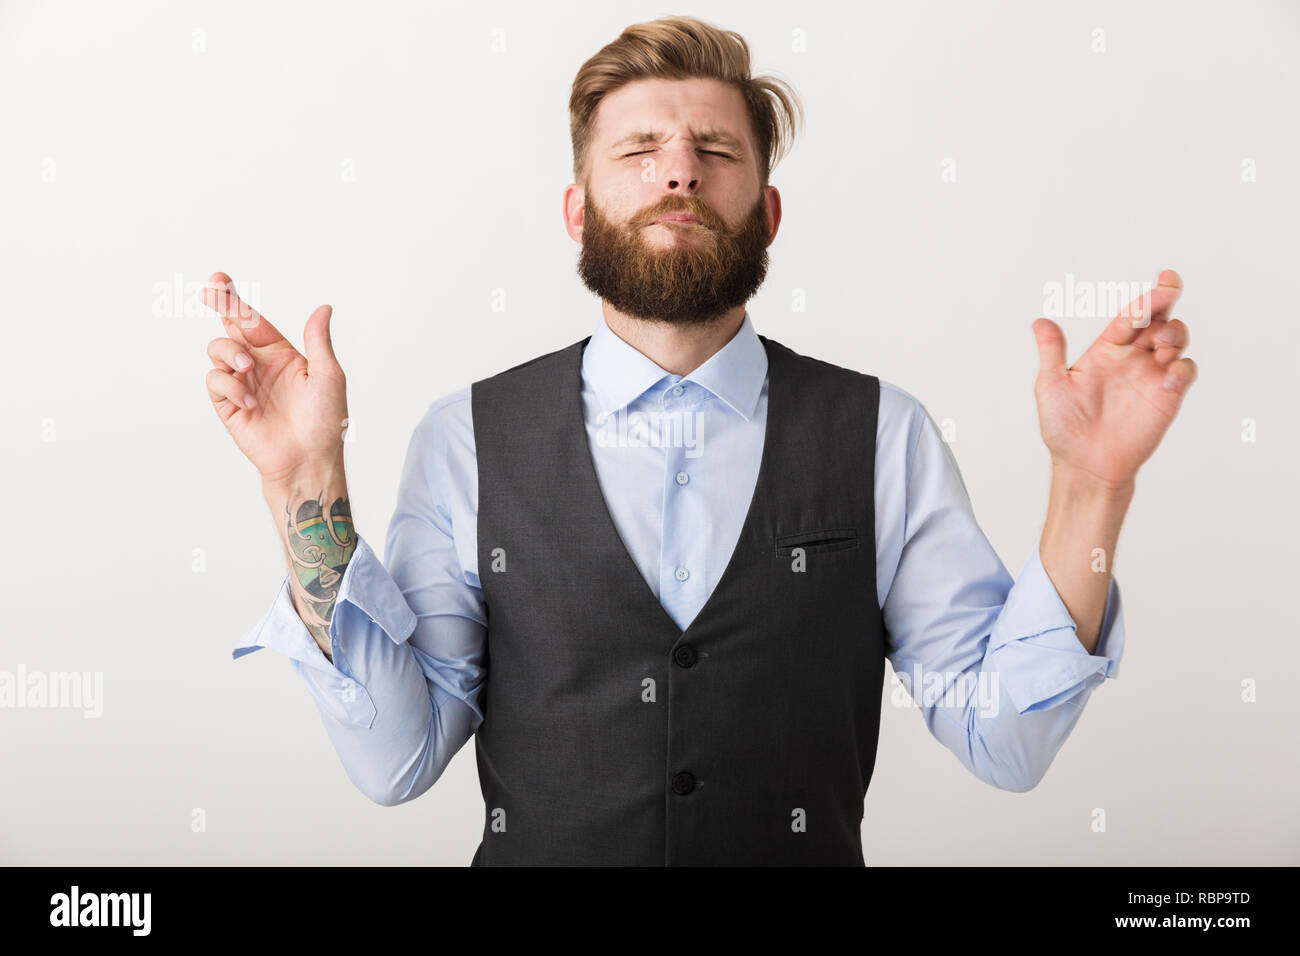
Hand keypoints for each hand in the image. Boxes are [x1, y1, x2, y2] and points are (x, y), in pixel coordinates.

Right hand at [202, 272, 348, 487]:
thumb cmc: (325, 421)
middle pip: (230, 326)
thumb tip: (323, 308)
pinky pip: (214, 381)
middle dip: (219, 305)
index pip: (253, 320)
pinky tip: (249, 402)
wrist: (309, 460)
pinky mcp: (228, 404)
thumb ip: (318, 341)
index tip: (219, 280)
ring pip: (218, 349)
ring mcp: (241, 383)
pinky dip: (229, 386)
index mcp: (281, 353)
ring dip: (230, 353)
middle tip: (211, 291)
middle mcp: (258, 364)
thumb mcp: (328, 376)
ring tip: (248, 368)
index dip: (235, 300)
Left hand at [1031, 269, 1197, 488]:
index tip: (1163, 283)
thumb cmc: (1064, 427)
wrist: (1084, 464)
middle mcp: (1132, 358)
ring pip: (1176, 340)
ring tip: (1162, 342)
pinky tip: (1168, 374)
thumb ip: (1051, 352)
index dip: (1147, 298)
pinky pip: (1184, 372)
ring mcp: (1151, 376)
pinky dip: (1182, 367)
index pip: (1131, 316)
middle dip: (1166, 303)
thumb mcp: (1051, 385)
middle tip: (1167, 295)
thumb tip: (1039, 322)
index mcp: (1106, 350)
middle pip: (1158, 320)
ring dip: (1176, 332)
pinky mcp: (1167, 397)